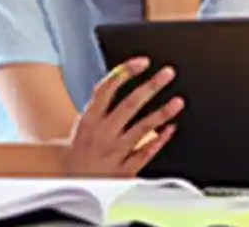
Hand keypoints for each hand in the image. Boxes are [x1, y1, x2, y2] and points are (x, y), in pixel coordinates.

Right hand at [63, 57, 183, 176]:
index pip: (105, 89)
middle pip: (129, 105)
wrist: (70, 187)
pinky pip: (145, 153)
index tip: (142, 62)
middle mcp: (101, 134)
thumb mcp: (82, 124)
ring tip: (178, 101)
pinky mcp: (124, 170)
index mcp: (88, 120)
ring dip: (162, 113)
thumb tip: (121, 77)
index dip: (124, 73)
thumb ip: (100, 105)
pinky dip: (159, 141)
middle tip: (168, 73)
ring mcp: (114, 152)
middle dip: (150, 86)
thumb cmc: (78, 152)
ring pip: (141, 129)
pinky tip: (171, 128)